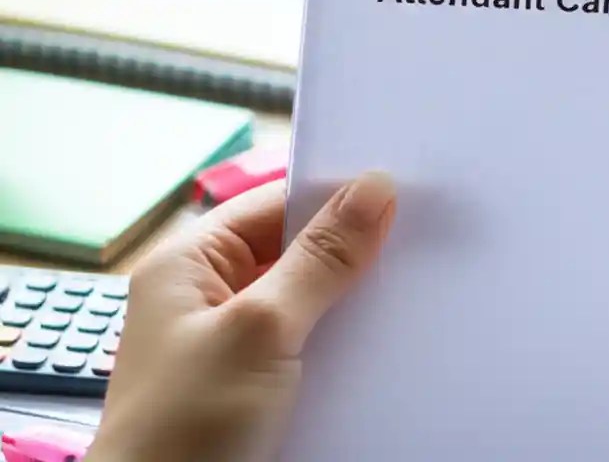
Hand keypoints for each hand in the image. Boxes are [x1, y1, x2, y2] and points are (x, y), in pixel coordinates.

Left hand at [86, 173, 396, 461]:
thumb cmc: (183, 429)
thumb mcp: (261, 329)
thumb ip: (320, 259)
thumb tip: (372, 190)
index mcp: (187, 265)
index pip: (272, 204)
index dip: (332, 197)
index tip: (398, 193)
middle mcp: (206, 297)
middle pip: (296, 251)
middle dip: (351, 252)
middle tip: (416, 244)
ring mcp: (231, 345)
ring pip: (309, 302)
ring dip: (352, 304)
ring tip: (408, 295)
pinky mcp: (254, 386)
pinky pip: (311, 346)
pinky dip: (345, 345)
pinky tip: (384, 346)